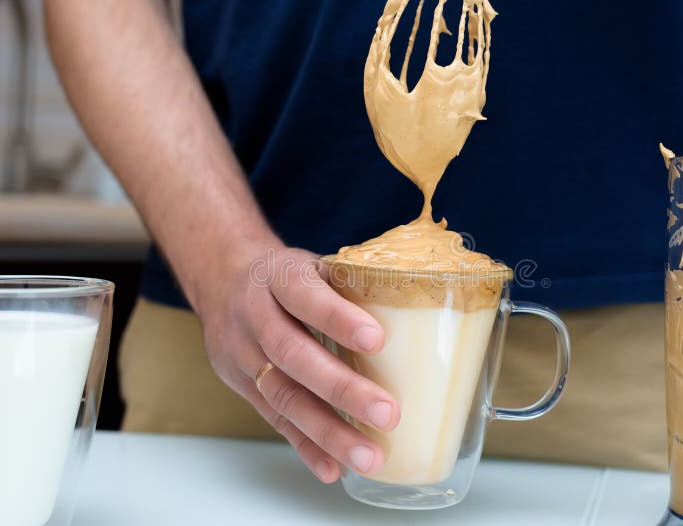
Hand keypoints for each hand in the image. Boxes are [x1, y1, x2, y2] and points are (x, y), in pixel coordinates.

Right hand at [195, 241, 400, 482]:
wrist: (220, 279)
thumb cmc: (283, 275)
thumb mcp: (309, 262)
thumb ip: (349, 281)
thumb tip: (415, 300)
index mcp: (277, 276)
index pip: (304, 295)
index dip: (337, 318)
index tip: (377, 340)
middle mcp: (254, 315)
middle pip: (293, 354)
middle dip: (342, 389)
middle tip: (388, 413)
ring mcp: (243, 354)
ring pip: (283, 396)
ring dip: (328, 432)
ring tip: (368, 456)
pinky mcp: (242, 385)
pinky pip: (274, 419)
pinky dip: (305, 446)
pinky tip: (333, 468)